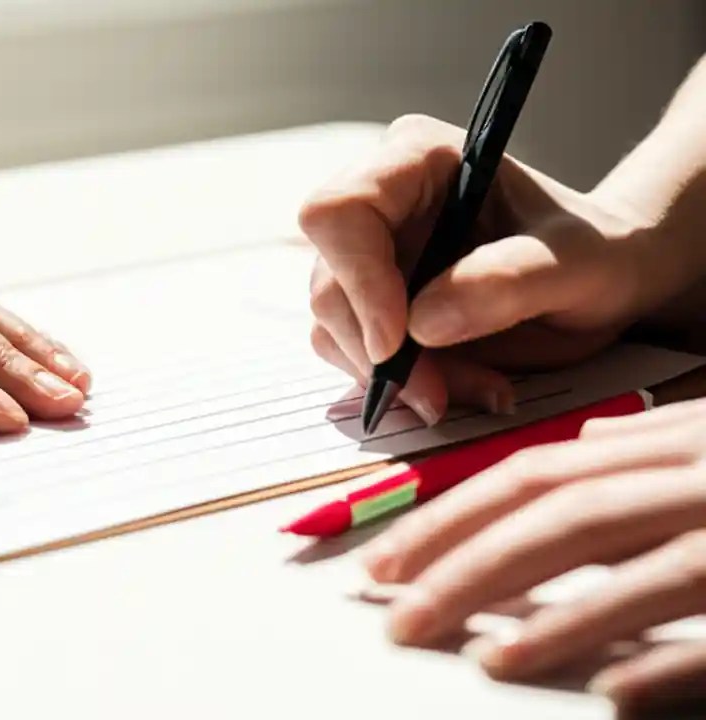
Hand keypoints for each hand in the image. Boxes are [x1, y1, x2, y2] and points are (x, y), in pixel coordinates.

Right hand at [298, 114, 684, 423]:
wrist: (606, 283)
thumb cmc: (597, 254)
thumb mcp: (573, 264)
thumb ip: (506, 282)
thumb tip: (423, 323)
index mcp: (415, 161)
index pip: (339, 211)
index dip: (357, 278)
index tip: (399, 343)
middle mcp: (379, 203)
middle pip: (329, 280)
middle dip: (378, 348)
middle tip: (439, 393)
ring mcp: (370, 255)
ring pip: (333, 324)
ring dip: (395, 374)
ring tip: (475, 387)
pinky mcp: (372, 303)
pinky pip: (354, 352)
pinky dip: (401, 383)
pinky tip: (461, 385)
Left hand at [360, 398, 705, 710]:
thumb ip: (653, 444)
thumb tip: (588, 439)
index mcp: (679, 443)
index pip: (536, 475)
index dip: (450, 518)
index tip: (385, 563)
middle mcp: (704, 478)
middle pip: (566, 517)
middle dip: (471, 566)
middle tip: (402, 618)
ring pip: (643, 570)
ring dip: (556, 618)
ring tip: (484, 660)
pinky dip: (667, 659)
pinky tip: (613, 692)